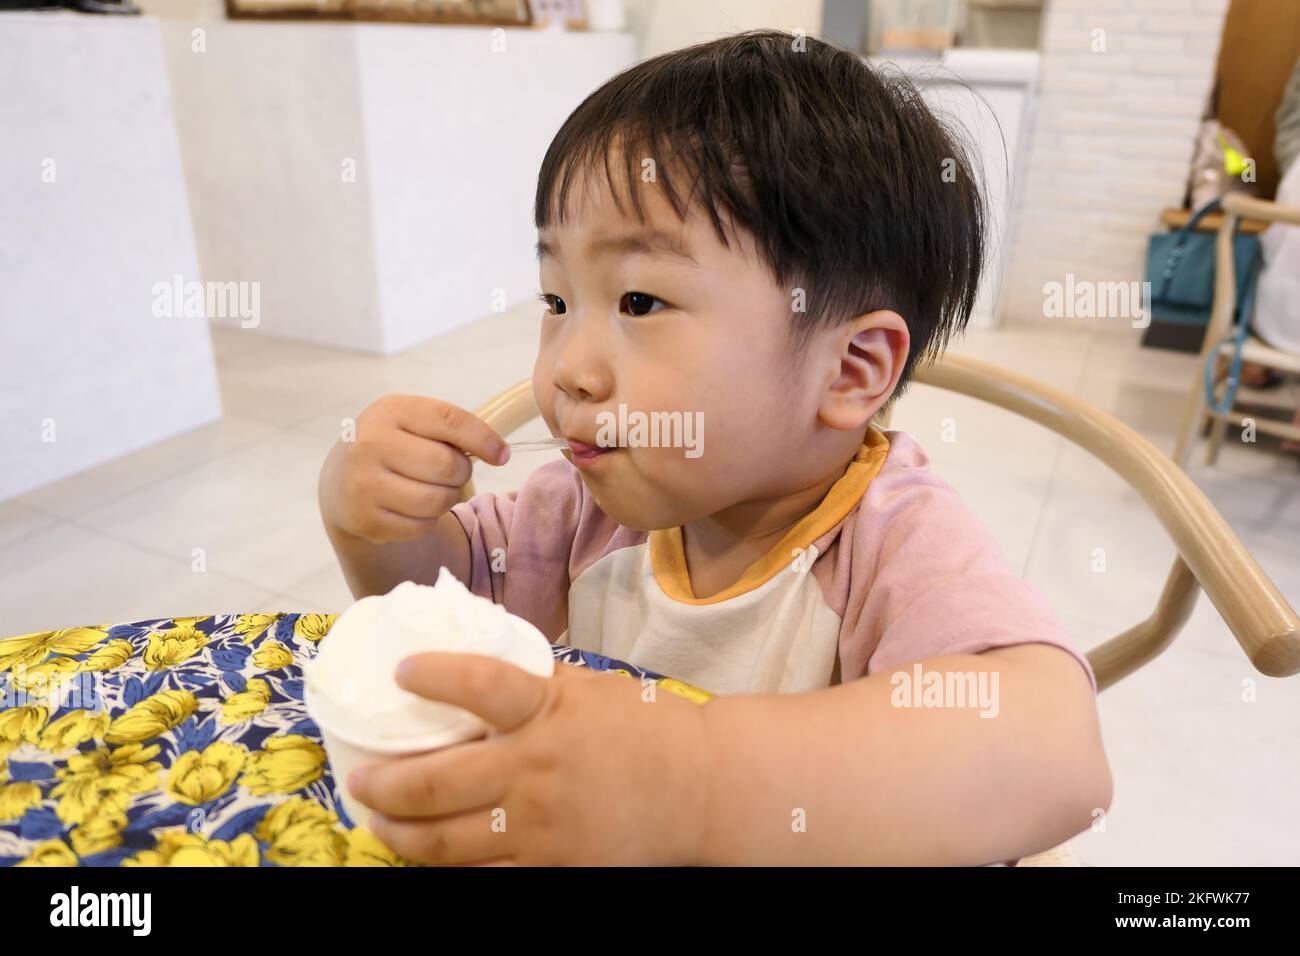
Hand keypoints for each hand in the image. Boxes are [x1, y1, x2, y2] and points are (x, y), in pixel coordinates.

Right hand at [318, 395, 508, 543]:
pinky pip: (421, 526)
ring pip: (437, 500)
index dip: (484, 439)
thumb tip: (500, 453)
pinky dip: (427, 521)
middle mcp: (370, 444)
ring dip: (447, 499)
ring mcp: (364, 484)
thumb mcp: (413, 423)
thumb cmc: (393, 446)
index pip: (450, 421)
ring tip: (432, 490)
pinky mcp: (365, 520)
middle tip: (452, 474)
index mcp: (390, 411)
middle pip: (448, 466)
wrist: (340, 481)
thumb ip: (452, 429)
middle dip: (461, 473)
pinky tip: (411, 508)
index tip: (501, 455)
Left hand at [346, 653, 714, 865]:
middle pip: (434, 781)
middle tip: (359, 780)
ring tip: (377, 821)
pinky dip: (447, 870)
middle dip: (382, 783)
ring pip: (444, 841)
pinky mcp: (553, 867)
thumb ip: (535, 683)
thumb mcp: (591, 689)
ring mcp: (541, 826)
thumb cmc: (646, 729)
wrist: (702, 789)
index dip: (433, 675)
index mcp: (548, 711)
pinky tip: (427, 858)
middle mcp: (535, 769)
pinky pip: (483, 876)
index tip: (403, 672)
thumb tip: (477, 670)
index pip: (478, 684)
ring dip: (398, 832)